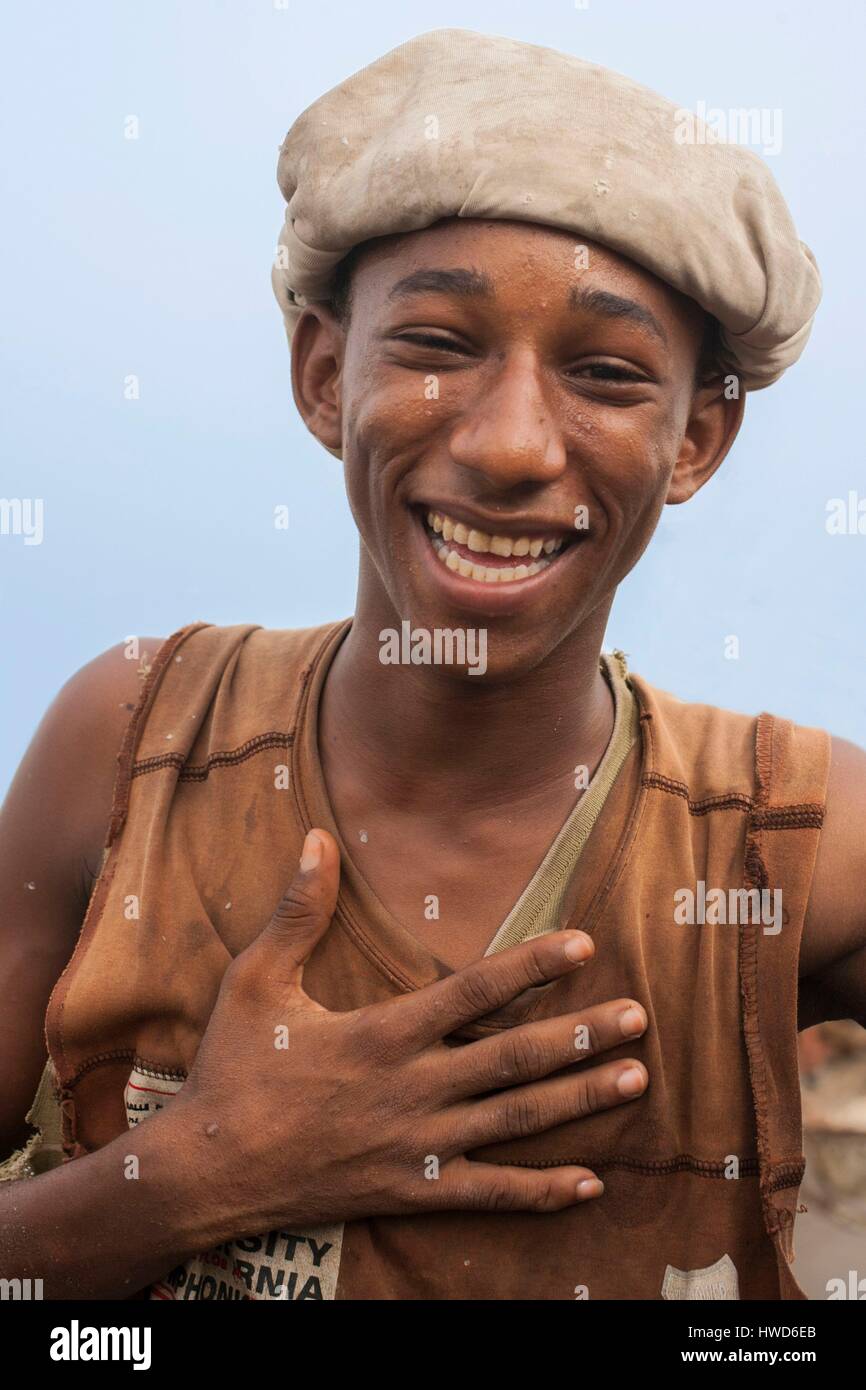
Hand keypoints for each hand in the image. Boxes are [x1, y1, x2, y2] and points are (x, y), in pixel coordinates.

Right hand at [172, 829, 647, 1234]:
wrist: (207, 1171)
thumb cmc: (233, 1069)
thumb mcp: (253, 981)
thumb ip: (297, 912)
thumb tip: (316, 839)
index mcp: (382, 1034)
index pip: (474, 992)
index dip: (533, 966)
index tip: (584, 945)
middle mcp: (413, 1089)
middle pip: (514, 1059)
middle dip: (581, 1036)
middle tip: (640, 1018)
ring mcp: (419, 1146)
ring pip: (516, 1122)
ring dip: (580, 1101)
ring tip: (636, 1078)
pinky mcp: (413, 1191)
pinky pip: (488, 1195)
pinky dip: (541, 1193)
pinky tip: (590, 1184)